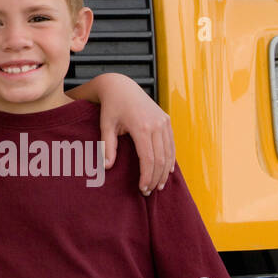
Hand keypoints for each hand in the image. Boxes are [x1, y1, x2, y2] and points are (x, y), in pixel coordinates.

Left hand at [90, 74, 173, 193]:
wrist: (121, 86)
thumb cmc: (111, 107)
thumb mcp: (106, 125)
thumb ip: (108, 146)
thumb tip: (107, 167)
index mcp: (141, 126)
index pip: (148, 158)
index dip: (147, 176)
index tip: (142, 188)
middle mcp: (157, 124)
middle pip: (161, 158)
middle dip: (156, 177)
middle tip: (149, 191)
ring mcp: (164, 121)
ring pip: (169, 152)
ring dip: (165, 171)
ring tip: (159, 185)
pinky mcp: (166, 120)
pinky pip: (171, 144)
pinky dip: (171, 158)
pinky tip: (167, 170)